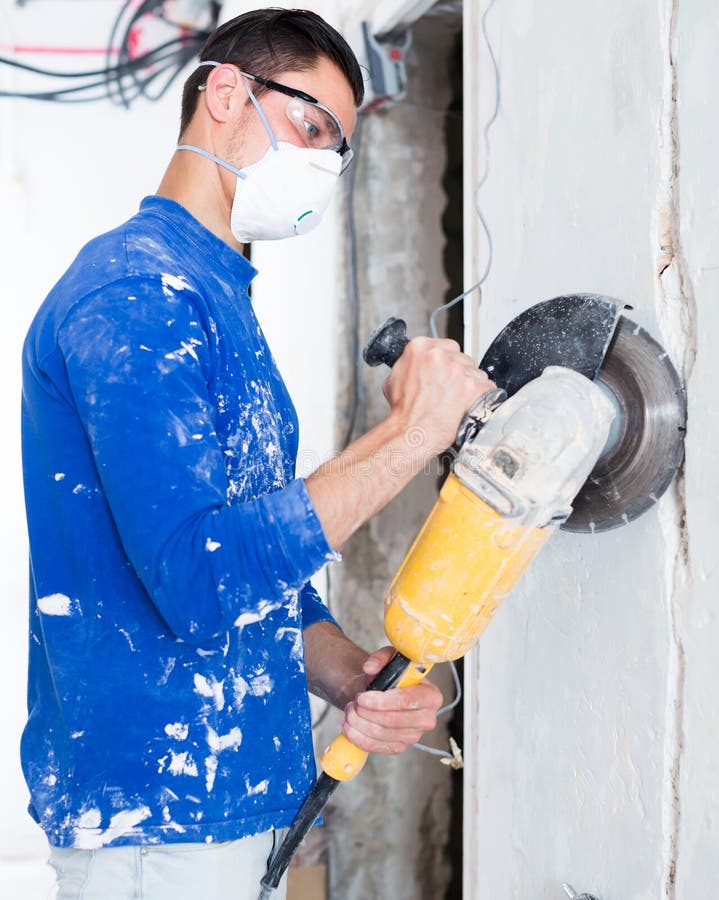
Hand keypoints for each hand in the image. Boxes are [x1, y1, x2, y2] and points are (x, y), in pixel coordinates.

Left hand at [340, 646, 442, 754]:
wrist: (385, 693)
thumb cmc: (391, 676)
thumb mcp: (389, 658)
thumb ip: (380, 658)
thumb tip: (369, 667)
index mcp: (431, 695)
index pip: (407, 701)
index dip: (381, 701)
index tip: (362, 697)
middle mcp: (427, 719)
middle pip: (392, 721)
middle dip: (366, 712)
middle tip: (354, 702)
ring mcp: (414, 736)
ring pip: (381, 734)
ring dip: (359, 723)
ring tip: (350, 710)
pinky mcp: (399, 747)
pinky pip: (376, 747)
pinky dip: (358, 737)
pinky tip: (349, 726)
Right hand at [382, 337, 495, 456]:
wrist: (411, 432)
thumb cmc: (404, 411)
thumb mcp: (395, 378)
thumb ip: (411, 364)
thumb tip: (420, 362)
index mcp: (421, 348)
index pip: (448, 346)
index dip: (449, 362)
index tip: (446, 373)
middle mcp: (440, 355)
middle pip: (464, 358)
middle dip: (460, 374)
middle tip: (450, 391)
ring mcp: (459, 370)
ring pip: (477, 373)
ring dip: (470, 386)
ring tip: (456, 402)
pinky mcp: (474, 387)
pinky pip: (487, 388)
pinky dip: (481, 398)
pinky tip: (467, 406)